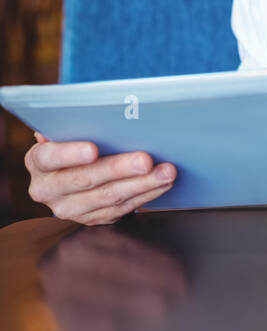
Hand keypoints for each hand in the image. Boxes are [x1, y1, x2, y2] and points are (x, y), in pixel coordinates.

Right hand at [24, 132, 176, 224]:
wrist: (71, 174)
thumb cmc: (74, 140)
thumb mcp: (67, 130)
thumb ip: (73, 122)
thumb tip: (92, 110)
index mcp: (37, 162)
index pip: (49, 157)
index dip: (70, 153)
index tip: (93, 149)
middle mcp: (47, 190)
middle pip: (84, 179)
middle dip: (119, 169)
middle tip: (145, 160)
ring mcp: (69, 209)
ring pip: (108, 197)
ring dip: (141, 184)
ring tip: (165, 172)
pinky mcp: (91, 220)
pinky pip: (121, 210)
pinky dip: (145, 195)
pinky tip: (162, 183)